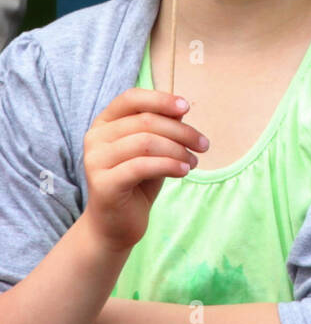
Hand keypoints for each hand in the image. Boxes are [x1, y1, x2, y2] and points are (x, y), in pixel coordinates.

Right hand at [82, 90, 205, 253]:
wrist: (117, 226)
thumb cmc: (138, 182)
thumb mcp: (153, 149)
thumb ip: (161, 127)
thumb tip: (181, 109)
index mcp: (105, 123)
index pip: (131, 98)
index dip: (161, 99)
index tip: (186, 108)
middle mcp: (95, 138)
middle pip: (145, 121)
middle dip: (181, 131)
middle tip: (203, 145)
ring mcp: (95, 161)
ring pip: (145, 142)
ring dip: (178, 150)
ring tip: (193, 162)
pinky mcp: (103, 184)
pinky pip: (141, 166)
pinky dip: (168, 165)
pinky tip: (183, 170)